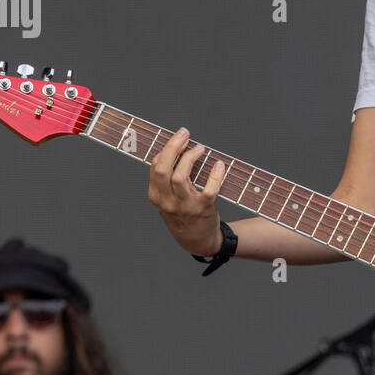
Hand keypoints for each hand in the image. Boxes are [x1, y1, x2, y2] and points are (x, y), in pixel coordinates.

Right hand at [148, 126, 225, 255]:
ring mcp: (184, 206)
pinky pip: (209, 190)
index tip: (179, 138)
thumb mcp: (167, 199)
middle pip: (163, 169)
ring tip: (200, 149)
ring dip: (190, 158)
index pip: (156, 166)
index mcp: (156, 196)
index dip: (167, 149)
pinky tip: (219, 166)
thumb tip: (176, 148)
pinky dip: (215, 176)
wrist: (196, 241)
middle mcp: (167, 201)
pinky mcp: (203, 209)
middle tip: (185, 133)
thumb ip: (166, 179)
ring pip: (180, 177)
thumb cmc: (182, 214)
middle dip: (173, 147)